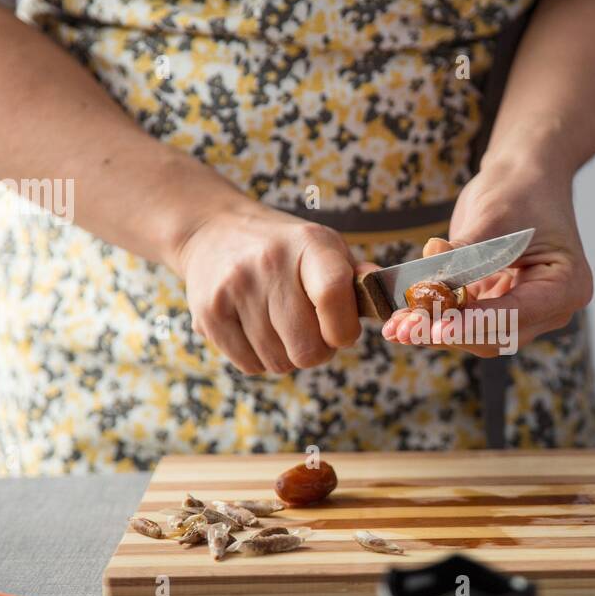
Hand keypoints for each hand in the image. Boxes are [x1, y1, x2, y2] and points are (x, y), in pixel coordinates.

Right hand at [177, 204, 371, 374]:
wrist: (213, 230)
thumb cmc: (285, 248)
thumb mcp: (323, 247)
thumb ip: (357, 278)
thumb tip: (385, 302)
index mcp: (310, 244)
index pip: (332, 295)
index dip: (343, 329)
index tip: (342, 332)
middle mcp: (269, 263)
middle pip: (307, 348)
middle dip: (317, 351)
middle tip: (311, 330)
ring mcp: (235, 289)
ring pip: (278, 362)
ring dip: (287, 355)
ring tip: (281, 325)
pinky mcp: (208, 313)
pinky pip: (249, 365)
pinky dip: (259, 358)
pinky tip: (257, 329)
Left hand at [381, 154, 592, 355]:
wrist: (524, 177)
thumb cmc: (519, 190)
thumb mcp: (493, 216)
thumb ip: (463, 251)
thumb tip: (428, 270)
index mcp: (566, 284)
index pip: (516, 314)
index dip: (474, 323)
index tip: (438, 326)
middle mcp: (551, 308)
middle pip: (495, 334)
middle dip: (446, 332)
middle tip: (403, 329)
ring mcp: (525, 312)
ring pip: (476, 335)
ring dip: (434, 330)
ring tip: (395, 326)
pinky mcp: (497, 308)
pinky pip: (465, 322)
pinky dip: (435, 319)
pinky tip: (402, 319)